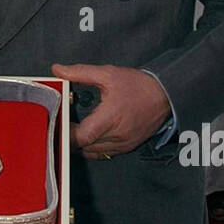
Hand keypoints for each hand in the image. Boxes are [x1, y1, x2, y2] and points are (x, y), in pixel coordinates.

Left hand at [53, 63, 170, 159]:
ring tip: (72, 131)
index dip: (66, 134)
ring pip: (93, 153)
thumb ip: (80, 72)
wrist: (165, 95)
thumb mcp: (107, 74)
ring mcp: (123, 144)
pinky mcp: (127, 147)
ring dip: (80, 145)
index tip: (58, 124)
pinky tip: (88, 136)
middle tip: (61, 126)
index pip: (81, 137)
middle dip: (70, 138)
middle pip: (84, 147)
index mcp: (110, 118)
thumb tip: (58, 69)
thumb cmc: (137, 85)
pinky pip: (104, 154)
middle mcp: (116, 136)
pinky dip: (93, 148)